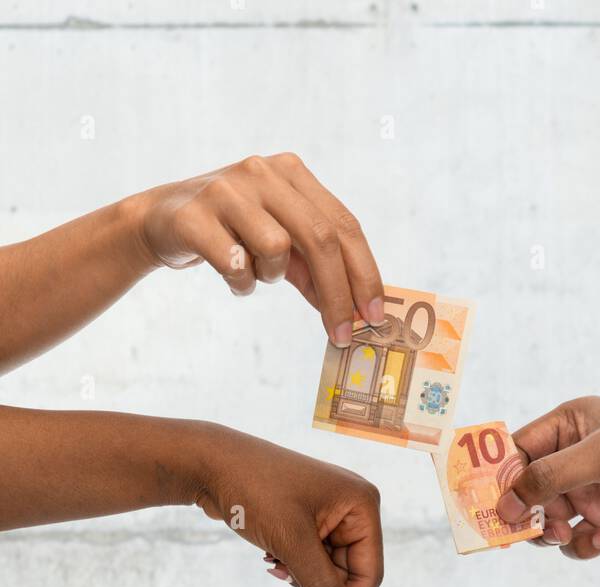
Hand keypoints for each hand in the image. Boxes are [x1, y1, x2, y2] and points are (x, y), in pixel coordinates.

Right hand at [130, 154, 384, 344]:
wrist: (160, 221)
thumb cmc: (231, 234)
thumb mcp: (278, 245)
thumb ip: (315, 270)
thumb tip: (356, 313)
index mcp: (292, 173)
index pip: (344, 225)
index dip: (364, 273)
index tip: (375, 317)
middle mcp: (263, 172)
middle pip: (320, 238)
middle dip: (337, 294)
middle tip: (342, 335)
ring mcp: (227, 189)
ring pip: (276, 248)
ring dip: (270, 276)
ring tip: (252, 271)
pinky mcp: (194, 214)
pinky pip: (236, 264)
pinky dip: (240, 283)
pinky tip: (230, 275)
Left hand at [191, 428, 382, 586]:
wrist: (209, 463)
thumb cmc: (256, 492)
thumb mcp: (292, 543)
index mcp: (362, 505)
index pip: (370, 571)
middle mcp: (351, 508)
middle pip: (349, 573)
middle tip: (284, 581)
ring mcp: (328, 514)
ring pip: (327, 570)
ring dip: (302, 578)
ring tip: (274, 562)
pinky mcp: (306, 520)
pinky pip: (310, 559)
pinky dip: (292, 566)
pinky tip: (271, 557)